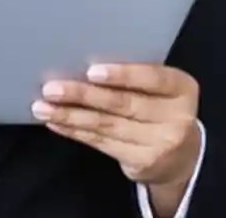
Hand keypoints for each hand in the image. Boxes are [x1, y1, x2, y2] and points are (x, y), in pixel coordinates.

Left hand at [32, 64, 201, 195]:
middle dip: (83, 95)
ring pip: (107, 125)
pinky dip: (74, 131)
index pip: (153, 78)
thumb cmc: (161, 109)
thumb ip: (135, 78)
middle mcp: (176, 117)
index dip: (123, 75)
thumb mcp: (161, 90)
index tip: (92, 71)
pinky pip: (101, 142)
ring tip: (42, 107)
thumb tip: (81, 63)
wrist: (183, 157)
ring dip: (70, 115)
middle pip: (123, 103)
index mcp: (182, 88)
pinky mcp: (143, 162)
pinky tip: (56, 122)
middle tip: (52, 89)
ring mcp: (161, 143)